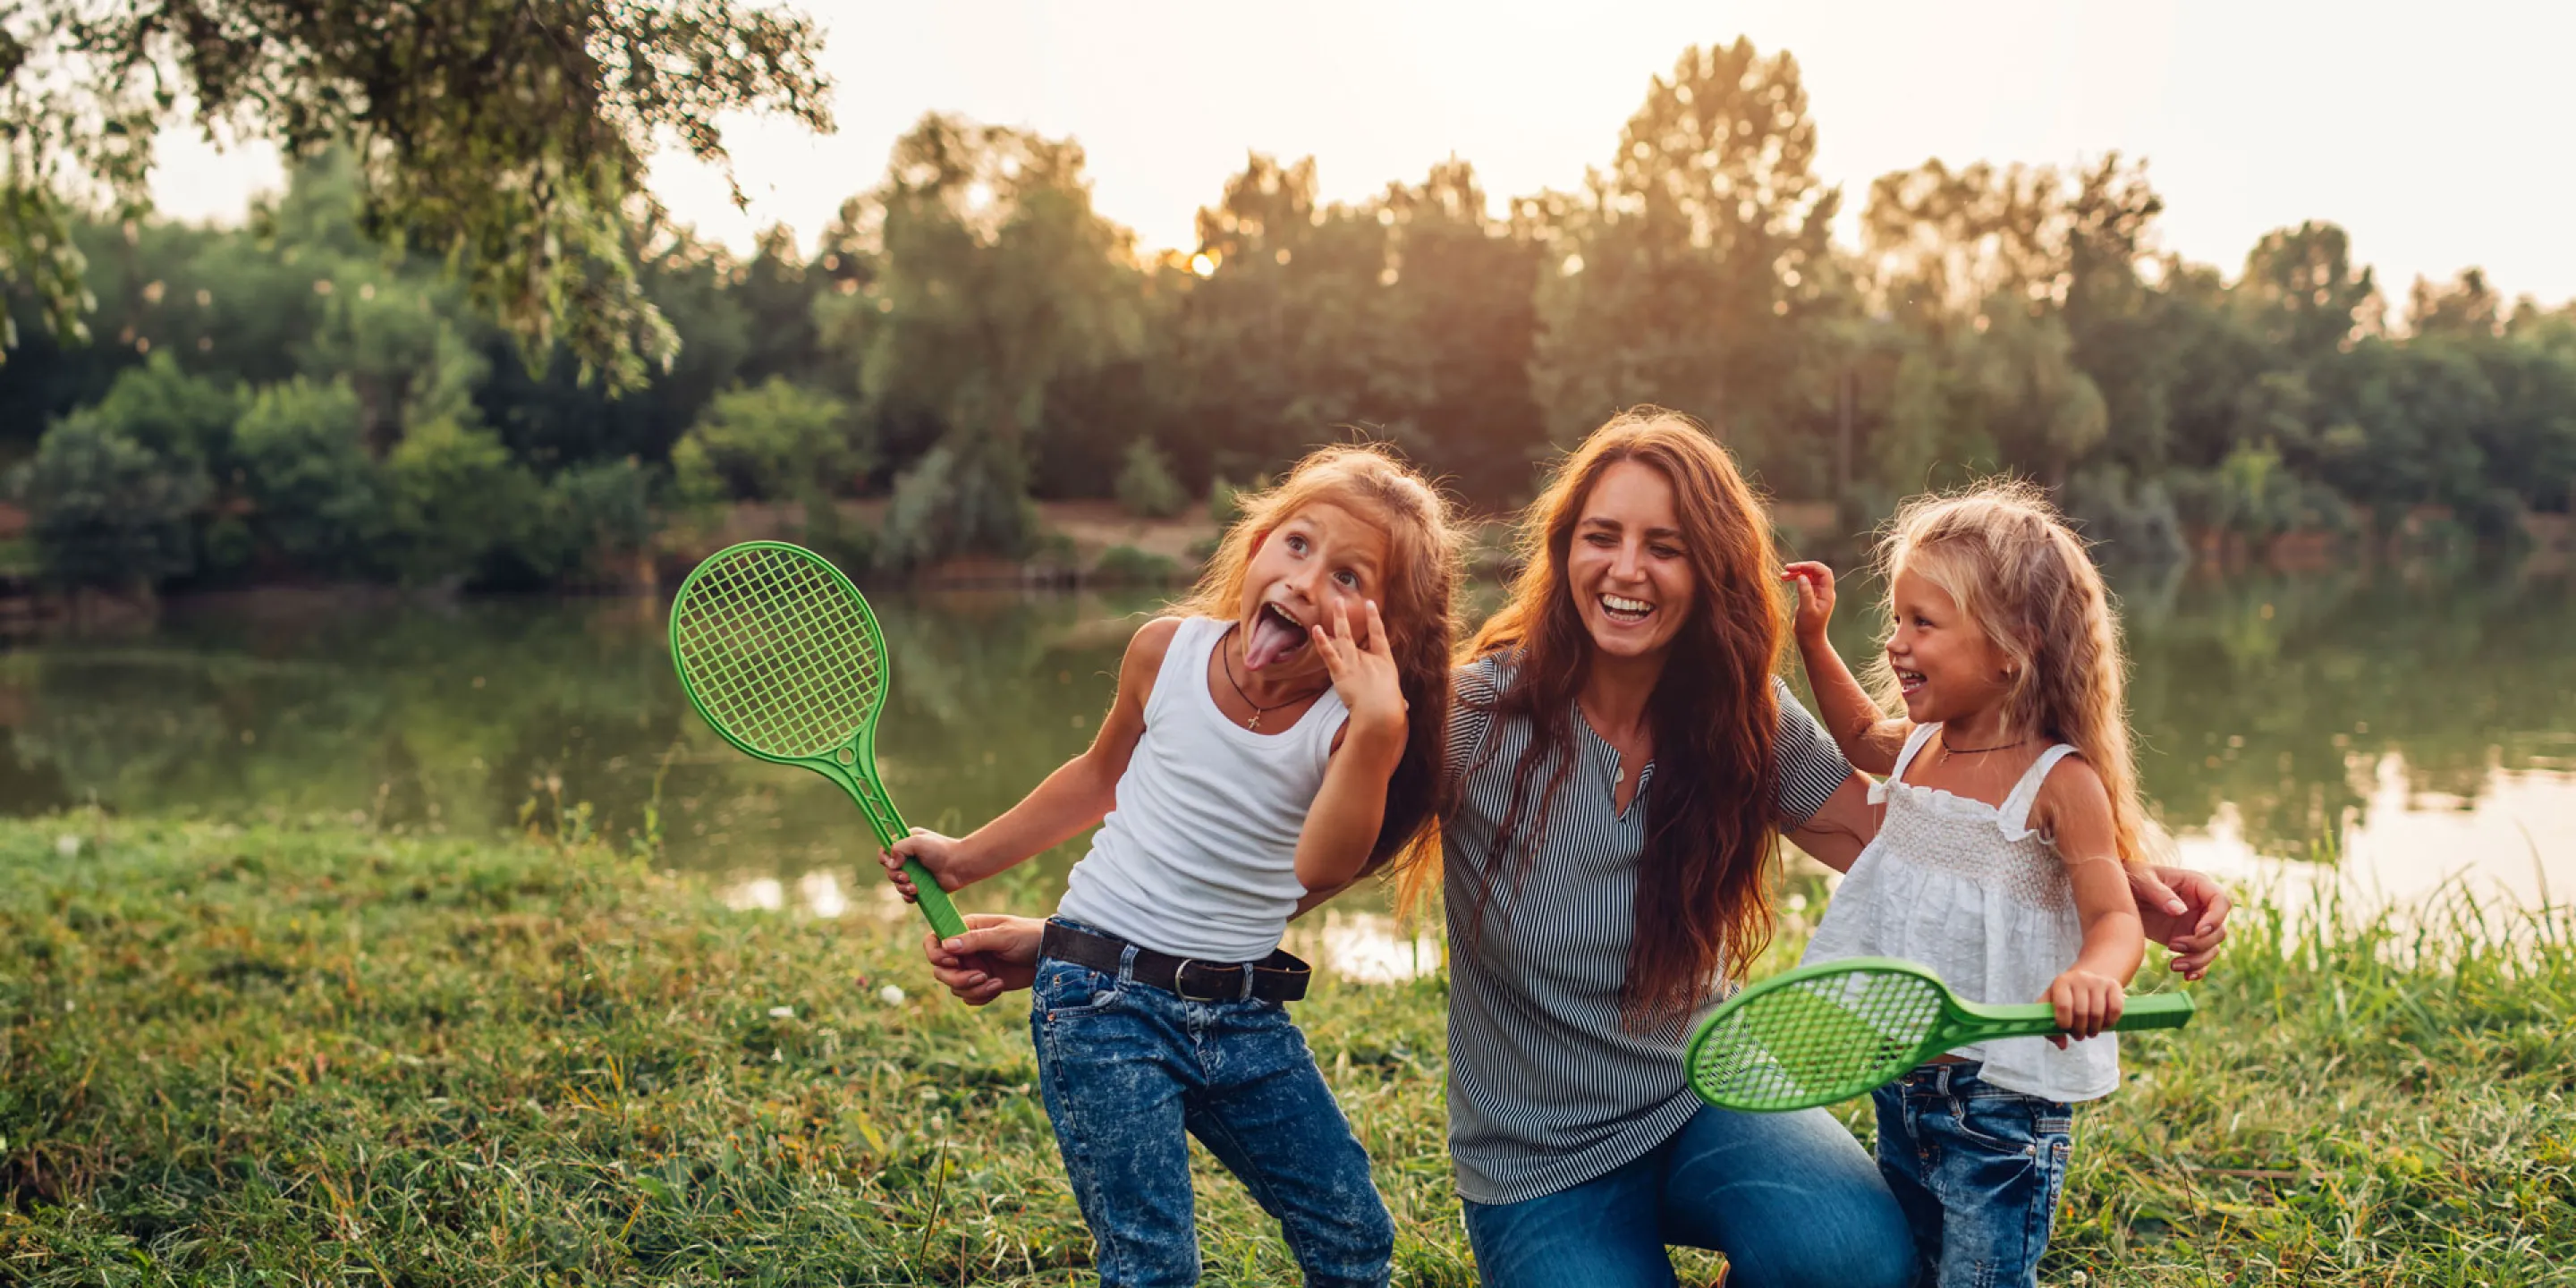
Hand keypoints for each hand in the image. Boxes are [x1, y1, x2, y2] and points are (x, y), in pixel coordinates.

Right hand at [880, 828, 972, 900]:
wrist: (960, 865)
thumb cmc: (941, 849)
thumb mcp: (917, 841)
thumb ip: (899, 847)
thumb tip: (891, 863)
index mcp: (906, 844)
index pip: (886, 850)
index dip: (885, 857)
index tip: (891, 862)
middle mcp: (908, 859)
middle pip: (889, 869)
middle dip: (894, 875)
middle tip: (906, 876)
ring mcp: (914, 873)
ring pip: (897, 884)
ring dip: (902, 887)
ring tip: (914, 887)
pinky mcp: (921, 886)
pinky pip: (906, 895)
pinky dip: (908, 896)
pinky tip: (916, 894)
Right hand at [923, 914, 1044, 1005]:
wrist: (1051, 955)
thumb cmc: (1029, 936)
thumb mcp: (1004, 935)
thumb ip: (976, 939)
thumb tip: (947, 944)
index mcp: (966, 928)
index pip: (934, 940)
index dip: (936, 954)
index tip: (953, 962)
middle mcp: (965, 949)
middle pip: (940, 969)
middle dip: (956, 978)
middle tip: (980, 977)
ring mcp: (973, 967)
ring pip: (954, 986)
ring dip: (972, 989)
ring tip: (996, 983)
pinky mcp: (983, 983)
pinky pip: (968, 997)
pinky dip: (980, 997)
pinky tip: (998, 988)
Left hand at [1312, 599, 1405, 748]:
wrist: (1380, 711)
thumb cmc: (1391, 709)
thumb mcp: (1397, 702)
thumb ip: (1398, 701)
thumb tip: (1405, 706)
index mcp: (1384, 663)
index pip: (1379, 636)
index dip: (1374, 620)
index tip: (1370, 605)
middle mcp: (1368, 659)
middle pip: (1354, 634)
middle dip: (1345, 617)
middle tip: (1339, 601)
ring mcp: (1354, 663)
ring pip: (1343, 637)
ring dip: (1338, 619)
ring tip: (1334, 604)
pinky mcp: (1341, 672)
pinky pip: (1329, 655)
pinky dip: (1322, 642)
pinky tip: (1315, 630)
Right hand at [1781, 562, 1837, 642]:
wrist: (1809, 639)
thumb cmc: (1809, 627)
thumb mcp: (1806, 610)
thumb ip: (1805, 592)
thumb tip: (1801, 576)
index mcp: (1827, 593)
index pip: (1824, 572)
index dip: (1810, 566)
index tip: (1795, 567)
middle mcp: (1824, 591)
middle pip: (1816, 571)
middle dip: (1802, 567)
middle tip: (1787, 568)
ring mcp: (1818, 593)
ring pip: (1809, 576)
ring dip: (1797, 573)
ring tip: (1783, 574)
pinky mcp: (1810, 596)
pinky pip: (1804, 582)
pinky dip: (1795, 579)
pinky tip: (1785, 579)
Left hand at [2042, 967, 2125, 1043]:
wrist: (2087, 980)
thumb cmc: (2066, 997)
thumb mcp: (2052, 1005)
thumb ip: (2048, 1025)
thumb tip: (2062, 1045)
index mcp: (2061, 982)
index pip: (2063, 1006)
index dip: (2064, 1023)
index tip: (2066, 1029)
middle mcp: (2080, 978)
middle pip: (2081, 1012)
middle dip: (2079, 1030)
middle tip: (2079, 1035)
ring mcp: (2098, 981)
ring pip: (2098, 1013)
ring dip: (2094, 1029)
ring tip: (2090, 1032)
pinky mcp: (2114, 985)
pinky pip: (2115, 1009)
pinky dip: (2109, 1022)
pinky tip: (2103, 1025)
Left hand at [2131, 865, 2231, 980]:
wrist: (2118, 895)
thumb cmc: (2133, 879)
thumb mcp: (2142, 881)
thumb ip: (2160, 894)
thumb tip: (2180, 911)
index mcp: (2198, 885)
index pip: (2221, 901)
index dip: (2216, 918)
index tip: (2198, 931)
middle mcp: (2202, 906)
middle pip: (2219, 930)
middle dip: (2200, 943)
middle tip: (2172, 945)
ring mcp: (2196, 925)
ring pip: (2212, 948)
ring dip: (2198, 960)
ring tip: (2174, 965)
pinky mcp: (2187, 940)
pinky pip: (2201, 958)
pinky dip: (2197, 969)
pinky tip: (2186, 976)